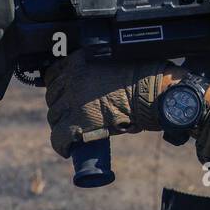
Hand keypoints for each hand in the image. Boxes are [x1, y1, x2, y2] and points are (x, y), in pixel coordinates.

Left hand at [43, 50, 173, 158]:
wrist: (155, 91)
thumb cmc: (146, 77)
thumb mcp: (115, 65)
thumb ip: (98, 72)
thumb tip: (92, 88)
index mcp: (80, 61)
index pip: (55, 74)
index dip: (60, 87)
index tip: (64, 94)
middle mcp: (72, 78)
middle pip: (53, 96)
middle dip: (61, 105)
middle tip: (73, 114)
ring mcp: (73, 100)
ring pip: (55, 116)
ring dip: (62, 123)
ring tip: (74, 132)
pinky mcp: (78, 122)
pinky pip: (60, 137)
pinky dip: (62, 144)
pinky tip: (66, 149)